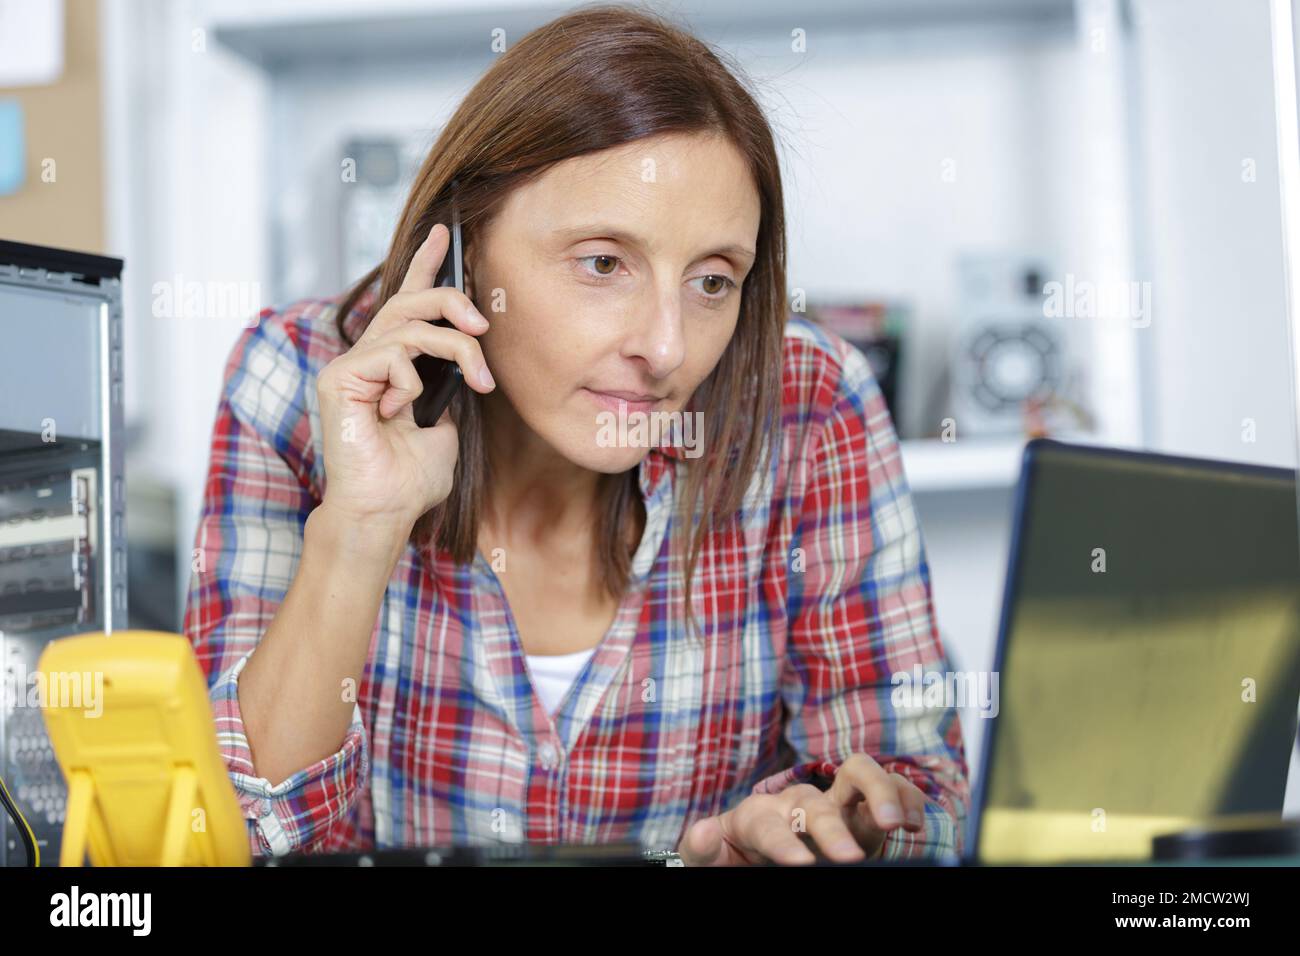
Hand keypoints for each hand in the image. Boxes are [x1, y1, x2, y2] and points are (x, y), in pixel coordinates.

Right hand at [316, 222, 495, 532]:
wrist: (386, 510)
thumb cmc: (412, 477)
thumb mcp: (448, 425)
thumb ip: (449, 387)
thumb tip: (463, 357)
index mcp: (394, 365)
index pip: (407, 302)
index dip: (424, 266)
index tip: (443, 234)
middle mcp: (369, 358)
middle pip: (409, 300)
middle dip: (452, 299)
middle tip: (481, 324)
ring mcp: (351, 367)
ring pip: (410, 325)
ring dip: (456, 348)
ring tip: (477, 381)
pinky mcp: (339, 378)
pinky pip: (391, 355)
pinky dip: (411, 381)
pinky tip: (400, 411)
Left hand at [678, 754, 930, 865]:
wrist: (757, 852)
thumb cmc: (734, 854)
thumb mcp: (712, 856)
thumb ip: (702, 848)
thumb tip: (702, 829)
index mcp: (760, 817)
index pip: (770, 828)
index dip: (784, 846)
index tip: (800, 866)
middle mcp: (799, 804)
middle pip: (818, 802)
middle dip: (836, 828)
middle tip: (850, 859)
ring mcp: (835, 808)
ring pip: (861, 779)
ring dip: (881, 794)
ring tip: (900, 823)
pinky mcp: (863, 819)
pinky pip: (890, 794)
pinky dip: (906, 799)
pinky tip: (915, 821)